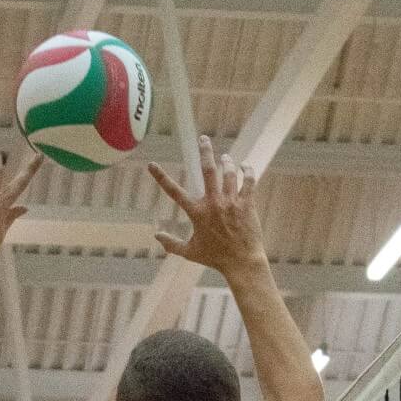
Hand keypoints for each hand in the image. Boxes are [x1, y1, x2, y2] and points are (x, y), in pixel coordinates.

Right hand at [147, 134, 266, 278]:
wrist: (241, 262)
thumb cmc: (215, 258)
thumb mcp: (189, 252)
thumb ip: (171, 244)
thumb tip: (156, 235)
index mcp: (197, 213)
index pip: (174, 192)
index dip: (160, 177)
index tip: (151, 165)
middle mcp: (213, 203)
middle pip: (208, 170)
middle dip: (205, 151)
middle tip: (203, 138)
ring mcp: (231, 201)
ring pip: (229, 173)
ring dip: (227, 162)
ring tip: (225, 158)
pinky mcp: (247, 203)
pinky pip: (248, 181)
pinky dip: (247, 171)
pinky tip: (245, 166)